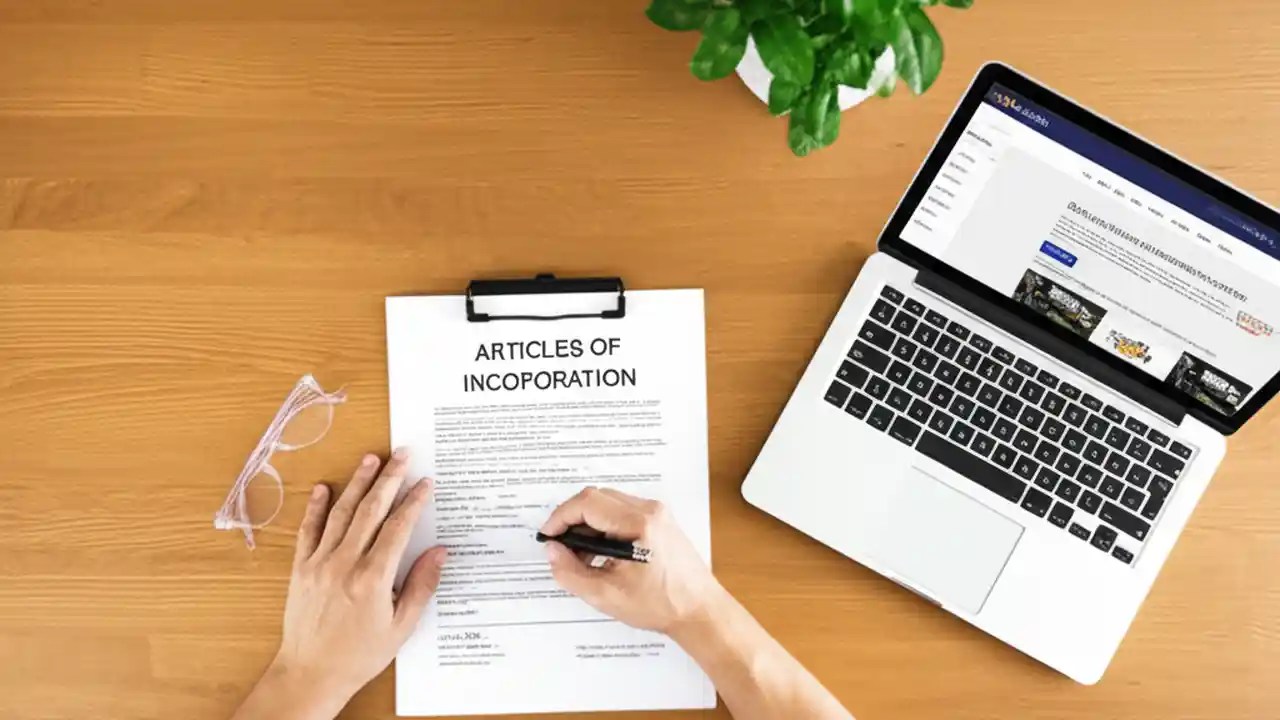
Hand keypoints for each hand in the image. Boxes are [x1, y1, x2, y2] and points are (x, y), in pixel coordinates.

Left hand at [234, 449, 446, 719]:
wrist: (310, 673)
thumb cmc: (359, 656)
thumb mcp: (402, 626)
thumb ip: (422, 585)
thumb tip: (440, 552)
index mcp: (373, 579)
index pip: (398, 528)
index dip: (414, 501)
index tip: (426, 483)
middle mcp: (345, 564)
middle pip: (371, 510)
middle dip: (389, 479)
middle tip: (402, 455)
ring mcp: (320, 563)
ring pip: (341, 513)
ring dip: (358, 483)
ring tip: (371, 460)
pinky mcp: (301, 568)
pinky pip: (309, 530)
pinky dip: (317, 507)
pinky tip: (326, 488)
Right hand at [540, 487, 723, 633]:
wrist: (699, 611)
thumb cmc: (661, 605)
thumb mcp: (606, 595)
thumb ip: (571, 572)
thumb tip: (552, 551)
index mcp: (638, 524)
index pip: (587, 504)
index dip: (561, 517)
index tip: (548, 536)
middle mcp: (650, 511)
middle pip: (597, 499)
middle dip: (573, 520)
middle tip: (561, 548)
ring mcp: (657, 514)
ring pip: (609, 504)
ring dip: (589, 524)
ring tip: (581, 557)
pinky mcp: (660, 521)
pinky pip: (623, 513)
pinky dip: (605, 527)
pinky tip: (601, 554)